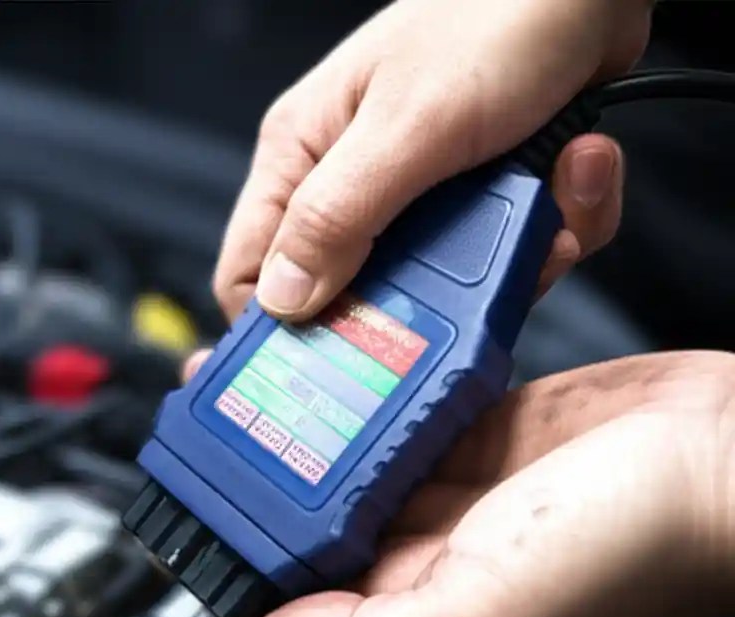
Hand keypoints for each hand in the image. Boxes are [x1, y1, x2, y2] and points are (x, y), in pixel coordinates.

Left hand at [183, 351, 734, 616]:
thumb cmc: (637, 551)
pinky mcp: (496, 418)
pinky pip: (418, 394)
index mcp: (423, 606)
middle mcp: (438, 548)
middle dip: (270, 460)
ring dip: (319, 407)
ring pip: (364, 442)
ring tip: (266, 363)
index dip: (248, 541)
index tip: (194, 489)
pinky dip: (384, 372)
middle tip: (220, 403)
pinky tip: (345, 345)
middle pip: (324, 506)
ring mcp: (466, 479)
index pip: (305, 585)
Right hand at [213, 0, 652, 322]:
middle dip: (428, 302)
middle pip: (358, 292)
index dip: (278, 328)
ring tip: (544, 213)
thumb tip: (279, 300)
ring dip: (510, 260)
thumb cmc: (493, 18)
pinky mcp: (486, 194)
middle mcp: (354, 178)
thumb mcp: (406, 128)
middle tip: (470, 294)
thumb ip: (337, 217)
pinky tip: (572, 170)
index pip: (254, 268)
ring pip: (447, 282)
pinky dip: (557, 225)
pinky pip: (512, 252)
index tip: (324, 370)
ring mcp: (423, 190)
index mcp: (304, 154)